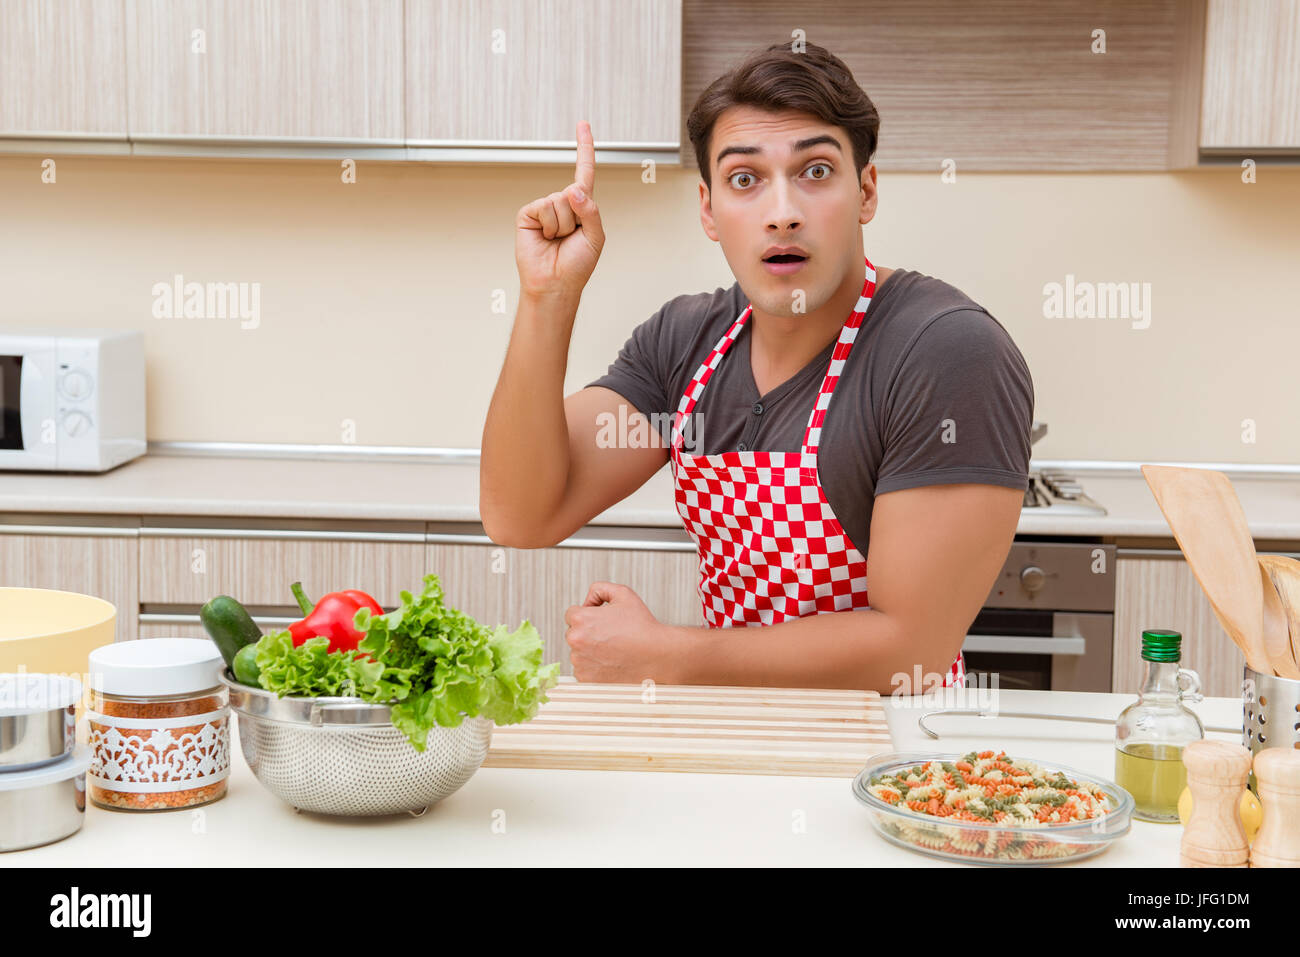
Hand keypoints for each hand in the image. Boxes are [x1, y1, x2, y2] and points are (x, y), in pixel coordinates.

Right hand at [515, 120, 604, 302]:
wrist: (555, 284)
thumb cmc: (576, 265)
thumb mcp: (596, 238)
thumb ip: (591, 211)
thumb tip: (573, 189)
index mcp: (582, 207)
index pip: (584, 171)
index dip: (584, 148)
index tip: (583, 124)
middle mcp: (563, 203)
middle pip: (574, 192)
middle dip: (576, 219)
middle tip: (569, 239)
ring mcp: (544, 208)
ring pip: (559, 201)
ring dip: (562, 226)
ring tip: (557, 241)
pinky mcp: (528, 214)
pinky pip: (543, 207)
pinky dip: (548, 225)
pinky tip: (545, 238)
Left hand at [563, 581, 679, 682]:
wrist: (657, 655)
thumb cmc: (642, 627)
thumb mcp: (623, 594)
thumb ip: (600, 589)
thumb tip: (588, 599)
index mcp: (581, 619)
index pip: (572, 614)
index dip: (588, 615)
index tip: (601, 621)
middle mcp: (576, 641)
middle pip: (574, 634)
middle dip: (588, 633)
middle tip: (610, 635)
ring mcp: (580, 662)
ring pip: (578, 653)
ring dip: (590, 651)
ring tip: (614, 649)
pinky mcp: (586, 679)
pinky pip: (584, 670)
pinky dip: (594, 667)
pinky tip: (612, 662)